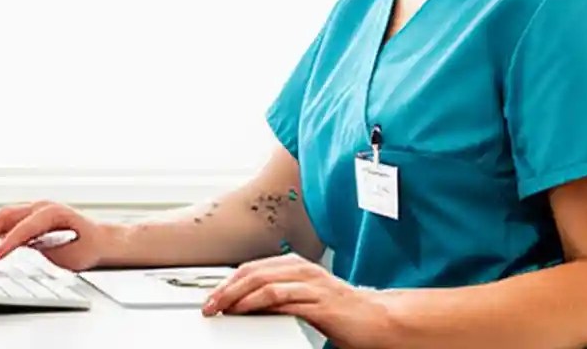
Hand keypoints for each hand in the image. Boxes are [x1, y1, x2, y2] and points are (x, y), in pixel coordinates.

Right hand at [0, 200, 117, 271]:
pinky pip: (13, 220)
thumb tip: (22, 260)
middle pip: (7, 215)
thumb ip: (43, 254)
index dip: (6, 244)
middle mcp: (43, 207)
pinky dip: (0, 231)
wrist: (103, 240)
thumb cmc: (90, 245)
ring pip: (7, 216)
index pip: (22, 228)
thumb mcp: (67, 255)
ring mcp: (38, 210)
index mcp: (52, 213)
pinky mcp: (35, 217)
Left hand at [201, 254, 389, 348]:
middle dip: (226, 289)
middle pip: (253, 273)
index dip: (228, 281)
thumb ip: (278, 298)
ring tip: (222, 309)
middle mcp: (302, 270)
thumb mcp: (303, 300)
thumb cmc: (341, 313)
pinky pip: (283, 299)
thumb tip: (245, 306)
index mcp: (296, 266)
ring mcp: (312, 284)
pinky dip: (260, 305)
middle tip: (209, 304)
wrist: (377, 320)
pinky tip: (247, 312)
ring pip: (265, 283)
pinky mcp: (320, 302)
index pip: (252, 268)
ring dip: (238, 297)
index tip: (211, 296)